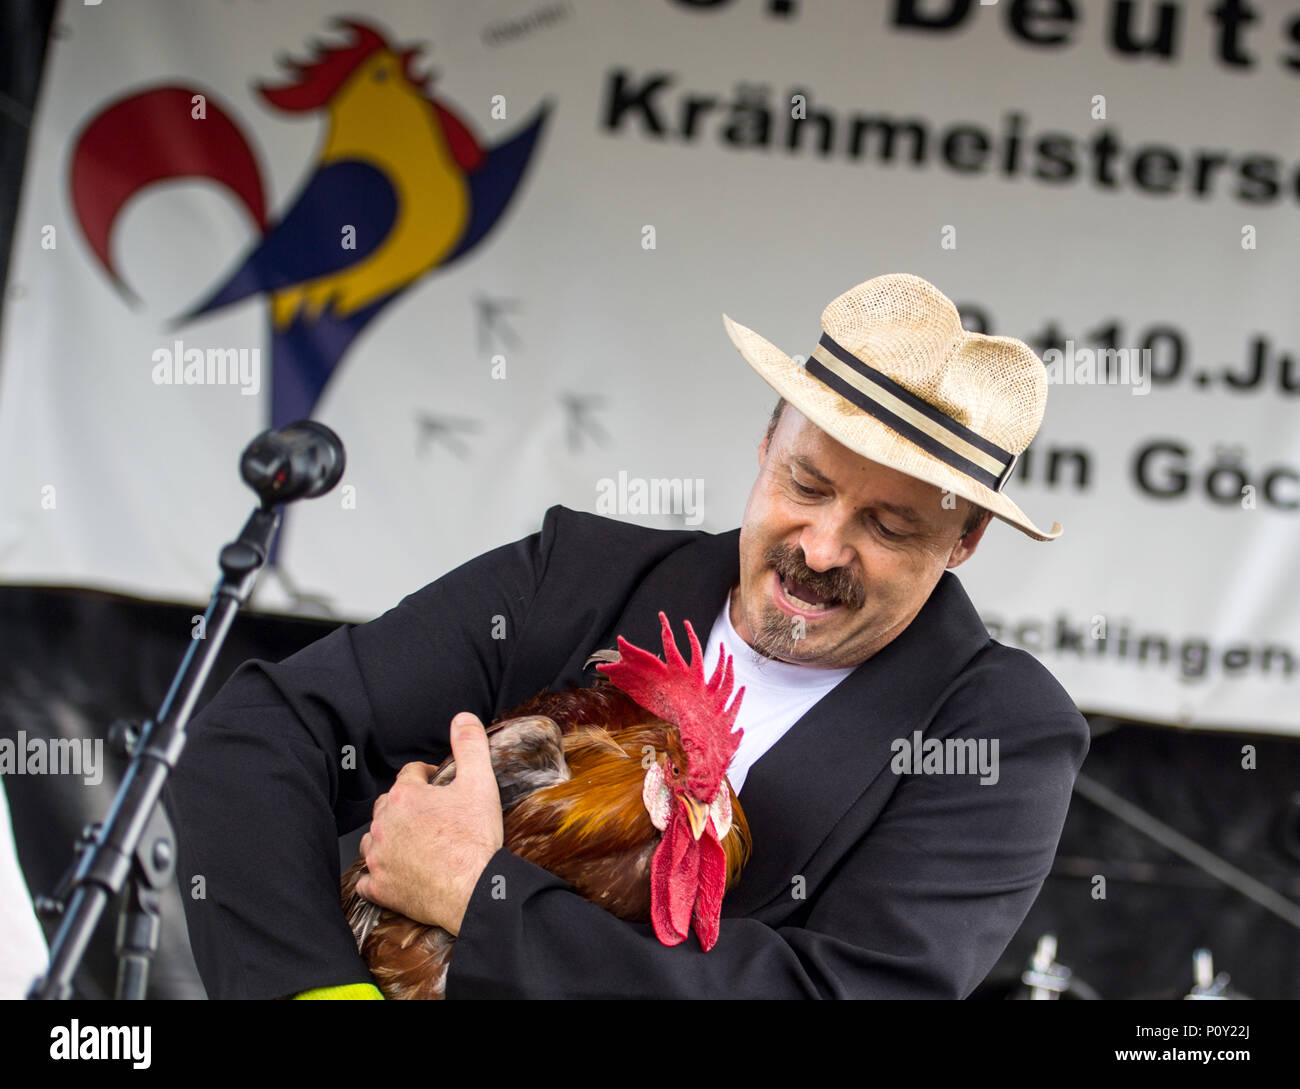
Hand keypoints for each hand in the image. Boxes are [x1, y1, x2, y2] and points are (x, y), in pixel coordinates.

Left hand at [356, 713, 502, 934]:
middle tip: (428, 813)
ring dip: (386, 837)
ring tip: (409, 841)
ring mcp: (379, 858)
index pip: (409, 774)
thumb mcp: (480, 783)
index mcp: (405, 796)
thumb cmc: (475, 839)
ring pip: (372, 840)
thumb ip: (470, 745)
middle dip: (404, 805)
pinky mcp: (380, 888)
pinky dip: (376, 876)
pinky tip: (390, 874)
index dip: (426, 775)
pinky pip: (366, 880)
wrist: (475, 889)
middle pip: (386, 805)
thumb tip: (462, 718)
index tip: (438, 783)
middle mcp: (384, 825)